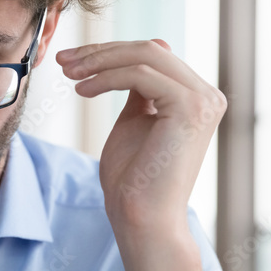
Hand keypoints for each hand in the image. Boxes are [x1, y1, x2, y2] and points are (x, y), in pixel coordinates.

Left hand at [56, 39, 225, 241]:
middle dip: (100, 51)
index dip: (109, 52)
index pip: (153, 55)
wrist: (143, 220)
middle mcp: (207, 95)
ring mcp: (203, 100)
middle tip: (63, 59)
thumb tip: (131, 59)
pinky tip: (82, 91)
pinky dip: (105, 78)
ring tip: (68, 75)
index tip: (71, 59)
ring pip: (144, 56)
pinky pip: (140, 74)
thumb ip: (138, 90)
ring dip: (98, 61)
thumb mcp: (134, 122)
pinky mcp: (190, 107)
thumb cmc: (133, 181)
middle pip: (149, 50)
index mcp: (196, 98)